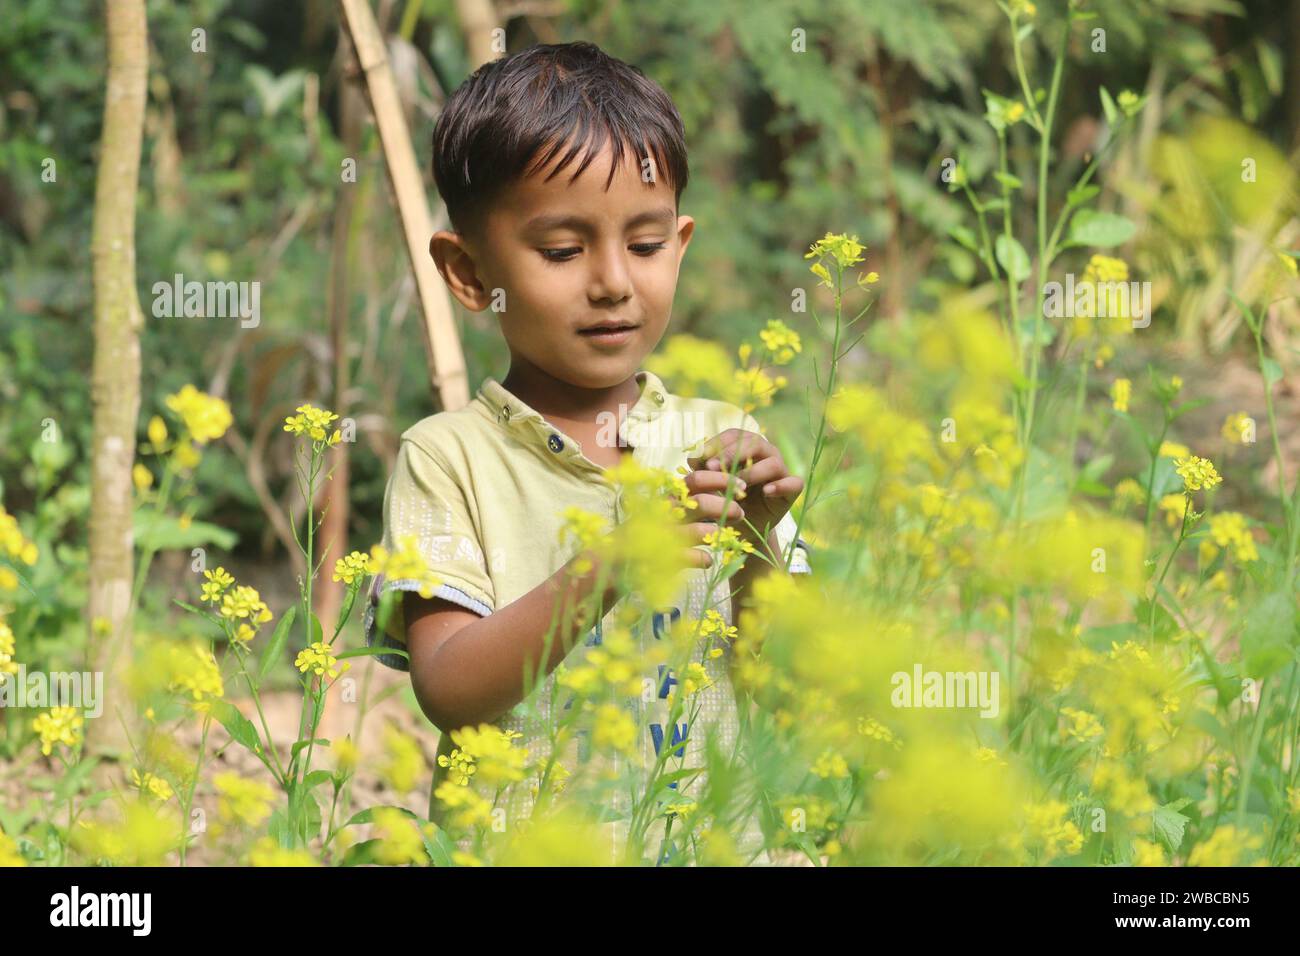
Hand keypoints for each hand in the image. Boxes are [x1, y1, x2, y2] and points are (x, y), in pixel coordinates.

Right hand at [674, 467, 748, 567]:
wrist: (633, 558)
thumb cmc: (665, 527)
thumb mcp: (677, 505)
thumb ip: (697, 494)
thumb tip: (730, 487)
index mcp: (671, 495)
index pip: (697, 480)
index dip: (723, 480)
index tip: (742, 485)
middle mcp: (666, 512)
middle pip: (701, 503)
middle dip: (727, 508)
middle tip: (739, 514)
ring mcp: (666, 535)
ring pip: (699, 530)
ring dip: (718, 533)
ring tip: (725, 537)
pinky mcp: (668, 558)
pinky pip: (695, 557)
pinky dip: (706, 558)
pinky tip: (708, 559)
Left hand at [686, 429, 803, 546]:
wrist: (742, 527)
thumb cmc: (726, 499)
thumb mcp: (711, 484)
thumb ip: (704, 470)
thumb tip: (694, 457)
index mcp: (746, 446)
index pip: (734, 435)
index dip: (716, 444)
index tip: (697, 458)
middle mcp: (765, 453)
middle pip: (755, 442)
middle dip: (731, 454)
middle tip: (713, 468)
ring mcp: (781, 470)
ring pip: (773, 462)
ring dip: (753, 472)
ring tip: (738, 486)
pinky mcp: (792, 489)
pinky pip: (794, 482)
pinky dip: (781, 486)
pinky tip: (766, 492)